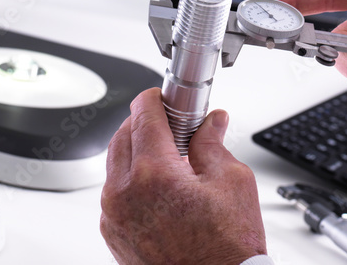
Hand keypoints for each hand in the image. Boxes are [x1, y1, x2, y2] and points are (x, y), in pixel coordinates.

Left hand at [100, 88, 266, 264]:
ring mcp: (114, 217)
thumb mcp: (232, 182)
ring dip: (138, 150)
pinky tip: (162, 185)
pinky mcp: (114, 234)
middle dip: (146, 122)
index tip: (165, 97)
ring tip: (172, 157)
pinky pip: (115, 192)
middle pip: (123, 134)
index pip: (142, 114)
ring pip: (116, 163)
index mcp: (152, 173)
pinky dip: (133, 179)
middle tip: (174, 125)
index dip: (156, 98)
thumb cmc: (226, 250)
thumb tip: (211, 123)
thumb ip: (213, 143)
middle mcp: (123, 194)